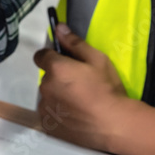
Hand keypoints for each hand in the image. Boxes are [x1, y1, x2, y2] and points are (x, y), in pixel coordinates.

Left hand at [34, 24, 132, 151]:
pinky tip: (76, 117)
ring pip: (48, 97)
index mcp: (55, 68)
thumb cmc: (107, 89)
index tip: (66, 63)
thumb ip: (75, 43)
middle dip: (58, 79)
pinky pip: (50, 115)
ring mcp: (45, 108)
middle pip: (47, 78)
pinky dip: (59, 114)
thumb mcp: (97, 60)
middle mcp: (45, 87)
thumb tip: (58, 27)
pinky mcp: (48, 126)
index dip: (52, 57)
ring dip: (58, 97)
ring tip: (79, 104)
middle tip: (79, 86)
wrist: (114, 124)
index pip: (41, 56)